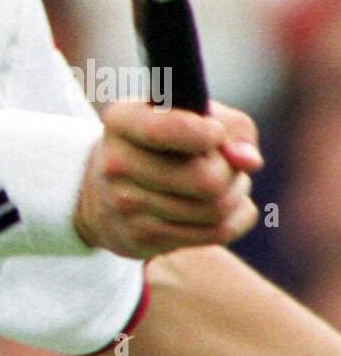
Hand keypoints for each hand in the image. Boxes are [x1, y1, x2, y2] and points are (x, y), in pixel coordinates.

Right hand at [73, 98, 262, 258]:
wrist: (106, 193)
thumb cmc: (163, 144)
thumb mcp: (188, 116)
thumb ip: (230, 126)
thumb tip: (249, 161)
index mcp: (121, 121)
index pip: (162, 131)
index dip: (203, 134)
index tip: (215, 133)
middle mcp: (116, 163)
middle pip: (205, 180)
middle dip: (231, 172)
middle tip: (227, 163)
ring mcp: (126, 205)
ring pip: (215, 209)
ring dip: (235, 194)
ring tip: (225, 183)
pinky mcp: (142, 238)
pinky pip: (216, 233)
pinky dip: (236, 217)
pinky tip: (227, 206)